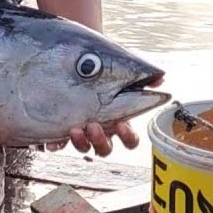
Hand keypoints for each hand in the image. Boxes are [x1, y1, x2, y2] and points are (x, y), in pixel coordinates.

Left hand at [45, 76, 164, 157]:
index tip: (120, 124)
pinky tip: (52, 138)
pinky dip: (56, 143)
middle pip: (105, 149)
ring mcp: (81, 132)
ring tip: (75, 128)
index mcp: (118, 120)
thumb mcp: (119, 71)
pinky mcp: (60, 129)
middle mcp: (101, 130)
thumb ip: (140, 77)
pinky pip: (57, 143)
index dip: (127, 137)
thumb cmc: (100, 71)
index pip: (129, 140)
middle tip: (93, 125)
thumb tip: (160, 78)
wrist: (73, 63)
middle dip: (100, 141)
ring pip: (84, 149)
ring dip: (81, 142)